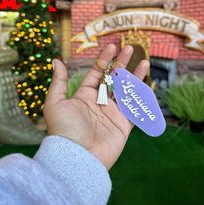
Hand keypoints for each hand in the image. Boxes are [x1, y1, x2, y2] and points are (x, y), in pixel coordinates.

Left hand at [43, 44, 148, 169]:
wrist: (77, 158)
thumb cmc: (64, 130)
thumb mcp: (55, 102)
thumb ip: (59, 81)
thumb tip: (56, 60)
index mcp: (84, 97)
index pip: (96, 74)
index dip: (104, 60)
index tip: (112, 46)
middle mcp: (99, 103)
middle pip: (113, 79)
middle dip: (121, 63)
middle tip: (129, 48)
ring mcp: (112, 114)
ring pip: (126, 91)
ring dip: (135, 76)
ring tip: (144, 61)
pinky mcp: (123, 125)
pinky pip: (135, 108)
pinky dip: (142, 98)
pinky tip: (148, 84)